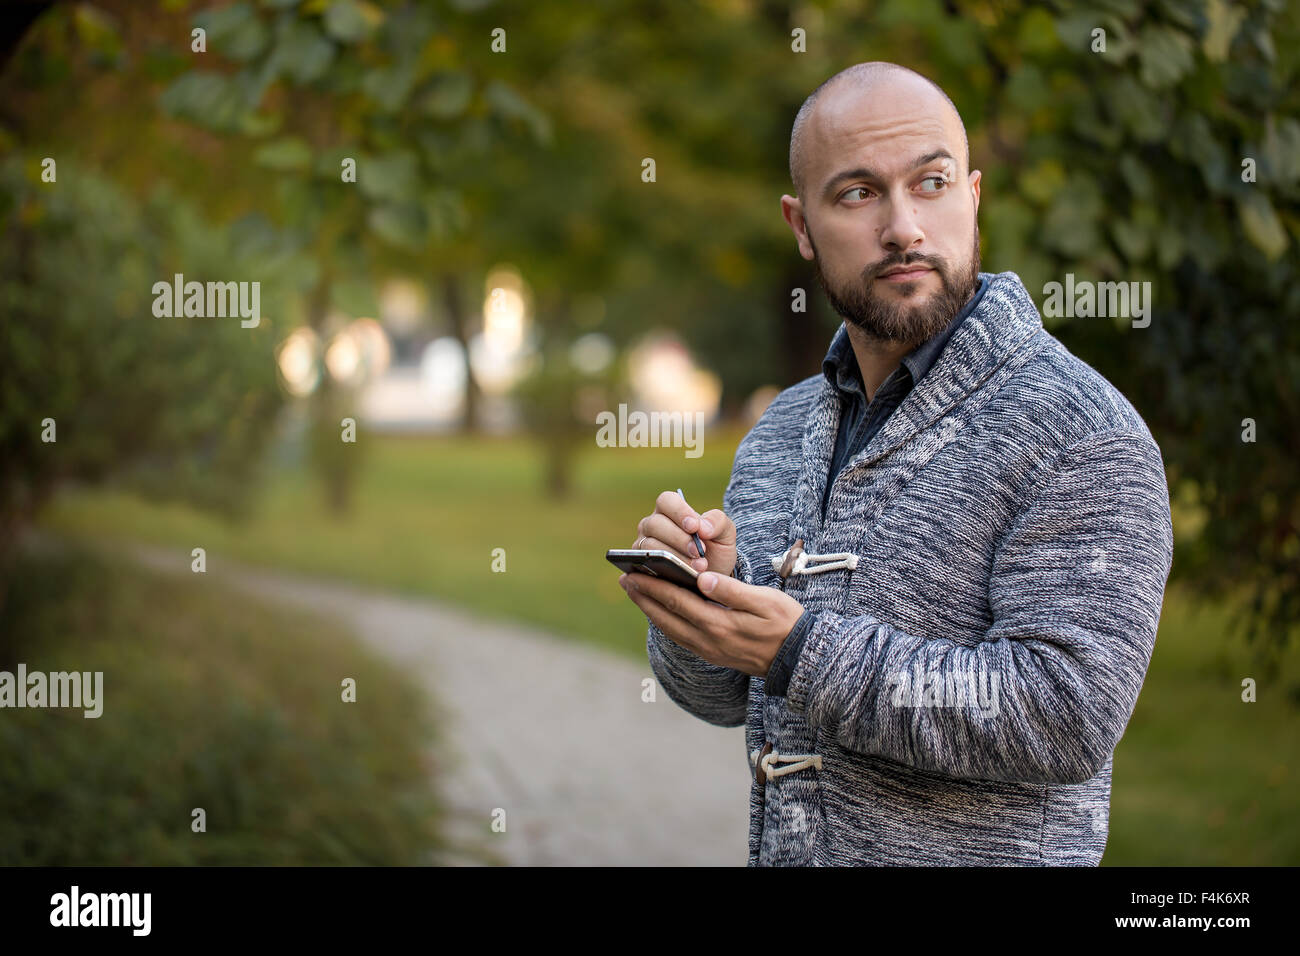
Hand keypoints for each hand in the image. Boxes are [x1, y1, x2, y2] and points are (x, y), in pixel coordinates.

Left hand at [620, 566, 804, 677]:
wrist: (800, 659)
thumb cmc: (786, 623)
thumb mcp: (765, 601)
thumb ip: (732, 591)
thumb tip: (703, 578)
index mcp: (719, 624)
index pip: (678, 601)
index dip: (654, 587)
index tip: (635, 573)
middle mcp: (708, 641)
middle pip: (667, 617)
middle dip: (644, 598)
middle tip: (625, 580)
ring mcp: (709, 650)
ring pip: (671, 629)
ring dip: (651, 610)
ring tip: (637, 593)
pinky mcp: (713, 654)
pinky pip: (681, 637)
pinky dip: (666, 622)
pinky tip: (661, 613)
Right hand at [631, 490, 736, 576]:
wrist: (711, 578)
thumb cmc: (715, 551)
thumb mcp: (725, 534)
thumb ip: (718, 522)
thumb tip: (702, 526)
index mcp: (670, 510)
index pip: (666, 501)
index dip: (679, 512)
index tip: (694, 527)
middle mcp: (652, 525)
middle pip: (656, 524)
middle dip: (679, 539)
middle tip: (699, 552)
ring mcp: (643, 546)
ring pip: (650, 546)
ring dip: (675, 557)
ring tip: (698, 567)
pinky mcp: (640, 566)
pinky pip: (645, 566)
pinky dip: (664, 571)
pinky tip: (682, 576)